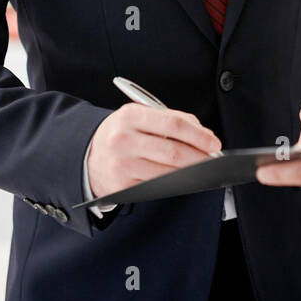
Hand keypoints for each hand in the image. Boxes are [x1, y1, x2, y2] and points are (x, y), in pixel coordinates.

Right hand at [86, 104, 220, 198]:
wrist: (86, 155)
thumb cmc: (120, 133)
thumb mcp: (138, 117)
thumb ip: (170, 120)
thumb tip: (202, 133)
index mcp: (130, 115)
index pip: (173, 124)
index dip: (198, 134)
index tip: (214, 142)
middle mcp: (123, 139)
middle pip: (173, 151)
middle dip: (200, 157)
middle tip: (213, 159)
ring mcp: (122, 164)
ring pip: (167, 171)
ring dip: (190, 172)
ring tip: (202, 169)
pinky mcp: (122, 185)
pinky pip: (157, 186)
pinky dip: (175, 182)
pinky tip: (183, 178)